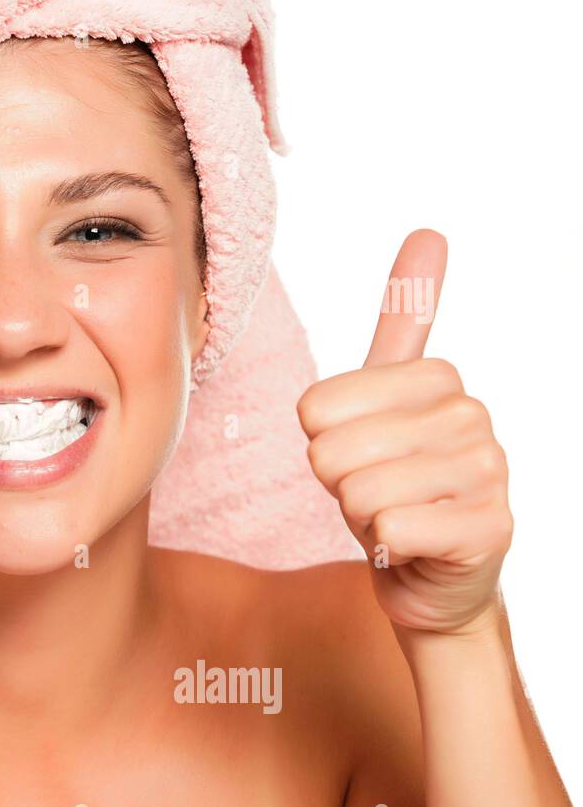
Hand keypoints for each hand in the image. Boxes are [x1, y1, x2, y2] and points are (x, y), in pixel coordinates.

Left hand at [296, 229, 512, 638]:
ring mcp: (489, 473)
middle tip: (374, 493)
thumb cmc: (394, 486)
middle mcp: (473, 416)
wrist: (430, 576)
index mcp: (439, 379)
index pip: (316, 407)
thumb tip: (430, 230)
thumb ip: (403, 323)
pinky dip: (386, 547)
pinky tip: (412, 546)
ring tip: (395, 517)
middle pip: (332, 451)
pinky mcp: (488, 529)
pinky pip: (390, 528)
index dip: (321, 443)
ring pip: (359, 492)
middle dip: (339, 485)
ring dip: (362, 517)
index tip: (361, 454)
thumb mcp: (382, 403)